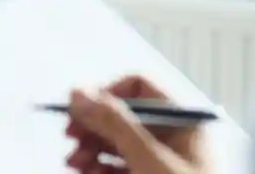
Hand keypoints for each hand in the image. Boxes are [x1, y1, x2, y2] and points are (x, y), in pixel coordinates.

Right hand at [65, 75, 207, 173]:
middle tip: (69, 136)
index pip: (139, 88)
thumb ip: (114, 124)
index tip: (79, 109)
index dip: (106, 94)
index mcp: (184, 120)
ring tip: (74, 162)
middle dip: (93, 127)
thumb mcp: (149, 157)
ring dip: (91, 150)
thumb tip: (79, 92)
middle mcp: (175, 137)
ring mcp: (164, 162)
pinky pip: (121, 167)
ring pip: (118, 145)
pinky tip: (87, 172)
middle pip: (124, 117)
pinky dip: (101, 168)